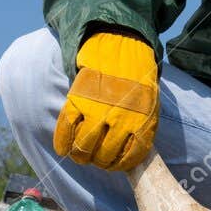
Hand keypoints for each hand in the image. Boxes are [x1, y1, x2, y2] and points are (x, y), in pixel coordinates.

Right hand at [53, 31, 158, 169]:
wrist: (121, 44)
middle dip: (98, 161)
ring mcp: (97, 110)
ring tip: (79, 154)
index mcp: (141, 121)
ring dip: (80, 156)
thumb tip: (128, 154)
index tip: (112, 165)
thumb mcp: (149, 104)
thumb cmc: (137, 77)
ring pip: (83, 147)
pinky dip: (62, 142)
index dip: (118, 166)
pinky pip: (66, 129)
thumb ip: (140, 128)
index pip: (129, 158)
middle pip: (103, 156)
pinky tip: (62, 147)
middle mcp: (119, 119)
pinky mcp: (77, 99)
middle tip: (94, 158)